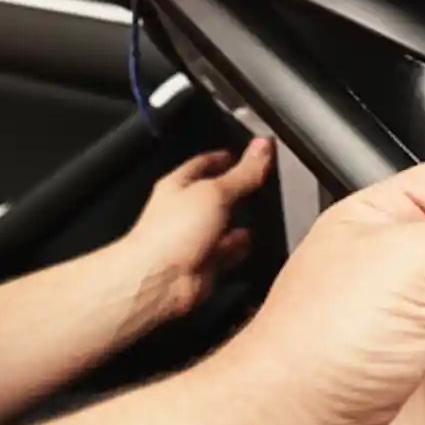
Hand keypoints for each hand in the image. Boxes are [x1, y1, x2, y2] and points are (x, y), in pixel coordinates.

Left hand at [122, 138, 273, 318]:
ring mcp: (192, 239)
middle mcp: (182, 211)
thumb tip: (264, 145)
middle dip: (234, 189)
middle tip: (257, 181)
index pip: (201, 165)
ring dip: (237, 220)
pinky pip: (224, 251)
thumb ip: (244, 172)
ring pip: (219, 224)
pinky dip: (237, 247)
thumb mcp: (216, 192)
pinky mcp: (203, 263)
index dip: (220, 158)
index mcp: (177, 186)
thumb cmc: (174, 230)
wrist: (160, 279)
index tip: (241, 154)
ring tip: (259, 212)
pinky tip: (249, 242)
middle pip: (212, 195)